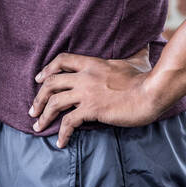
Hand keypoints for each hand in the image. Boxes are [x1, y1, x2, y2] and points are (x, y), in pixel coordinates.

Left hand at [29, 46, 157, 147]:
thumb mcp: (135, 60)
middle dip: (38, 97)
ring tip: (38, 127)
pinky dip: (62, 134)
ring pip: (54, 103)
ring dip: (43, 116)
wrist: (151, 92)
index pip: (61, 60)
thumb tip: (143, 43)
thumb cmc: (145, 78)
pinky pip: (69, 122)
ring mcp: (86, 93)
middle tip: (33, 109)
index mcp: (92, 63)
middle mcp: (84, 76)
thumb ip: (132, 53)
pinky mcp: (92, 110)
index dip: (47, 69)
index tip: (38, 79)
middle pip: (51, 83)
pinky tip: (61, 143)